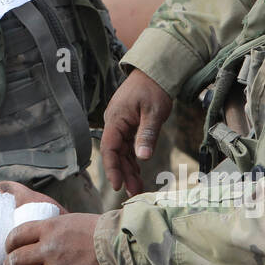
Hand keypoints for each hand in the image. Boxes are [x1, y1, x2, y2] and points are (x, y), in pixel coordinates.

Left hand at [4, 213, 109, 264]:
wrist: (122, 247)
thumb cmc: (100, 231)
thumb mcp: (71, 221)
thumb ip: (54, 230)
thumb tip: (41, 237)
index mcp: (49, 229)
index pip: (16, 235)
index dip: (8, 244)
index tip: (8, 249)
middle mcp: (48, 250)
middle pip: (16, 260)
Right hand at [101, 69, 173, 193]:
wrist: (154, 71)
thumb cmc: (153, 88)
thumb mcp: (153, 112)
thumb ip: (146, 134)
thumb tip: (142, 157)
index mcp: (116, 119)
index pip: (109, 148)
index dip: (112, 168)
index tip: (117, 185)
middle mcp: (114, 123)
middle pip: (115, 153)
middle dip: (123, 174)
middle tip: (133, 193)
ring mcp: (121, 124)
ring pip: (122, 152)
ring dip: (128, 169)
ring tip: (137, 188)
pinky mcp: (128, 125)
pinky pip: (127, 146)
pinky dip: (133, 159)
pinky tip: (138, 172)